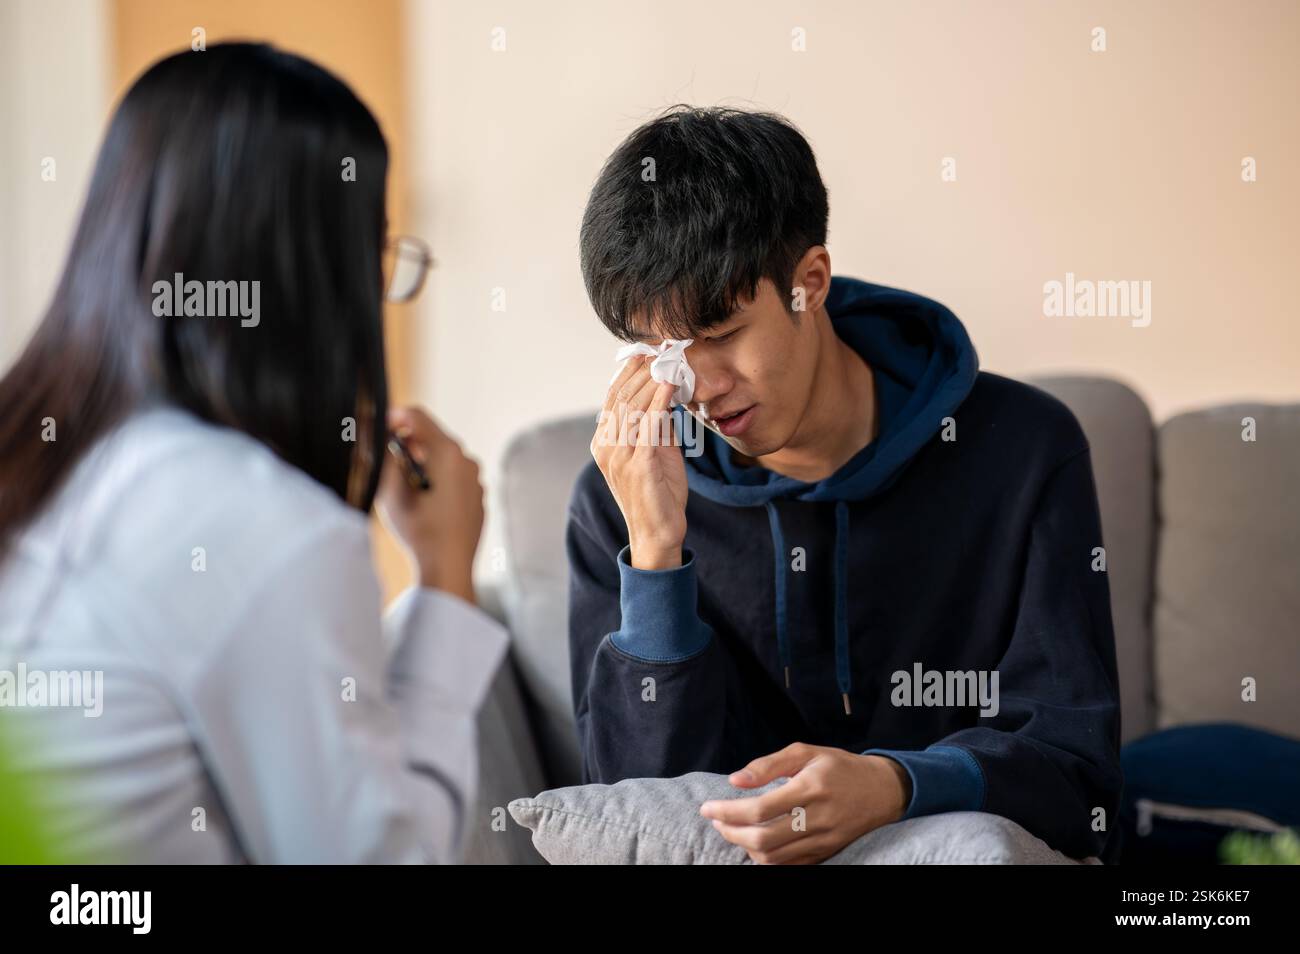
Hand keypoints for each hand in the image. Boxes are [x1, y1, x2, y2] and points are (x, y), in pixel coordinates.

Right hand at [376, 406, 483, 603]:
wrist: (448, 567)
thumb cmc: (418, 529)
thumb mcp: (389, 490)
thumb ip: (381, 455)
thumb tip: (372, 432)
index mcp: (447, 451)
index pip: (416, 416)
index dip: (393, 417)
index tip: (377, 429)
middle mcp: (467, 460)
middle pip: (431, 436)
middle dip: (407, 443)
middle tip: (386, 461)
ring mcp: (476, 479)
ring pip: (443, 458)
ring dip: (422, 463)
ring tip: (404, 487)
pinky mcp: (477, 497)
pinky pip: (454, 478)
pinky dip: (437, 480)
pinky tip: (424, 503)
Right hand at [590, 355, 688, 569]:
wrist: (658, 534)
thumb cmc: (658, 495)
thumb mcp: (655, 453)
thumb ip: (655, 426)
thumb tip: (666, 397)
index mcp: (604, 442)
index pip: (613, 398)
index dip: (628, 373)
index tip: (646, 353)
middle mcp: (605, 446)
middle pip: (621, 397)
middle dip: (641, 371)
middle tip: (660, 350)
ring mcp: (619, 456)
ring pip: (632, 406)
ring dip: (651, 380)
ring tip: (667, 360)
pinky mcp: (637, 464)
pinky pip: (647, 425)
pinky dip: (659, 402)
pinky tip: (670, 386)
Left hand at [698, 743, 911, 864]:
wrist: (883, 790)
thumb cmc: (839, 766)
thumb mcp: (806, 752)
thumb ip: (768, 765)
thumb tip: (735, 780)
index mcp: (810, 788)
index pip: (759, 808)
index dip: (727, 812)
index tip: (707, 808)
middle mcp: (817, 818)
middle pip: (763, 839)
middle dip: (731, 833)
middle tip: (717, 822)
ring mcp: (823, 840)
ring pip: (774, 858)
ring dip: (745, 848)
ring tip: (734, 831)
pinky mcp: (827, 854)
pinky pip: (789, 866)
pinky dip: (766, 859)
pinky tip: (756, 844)